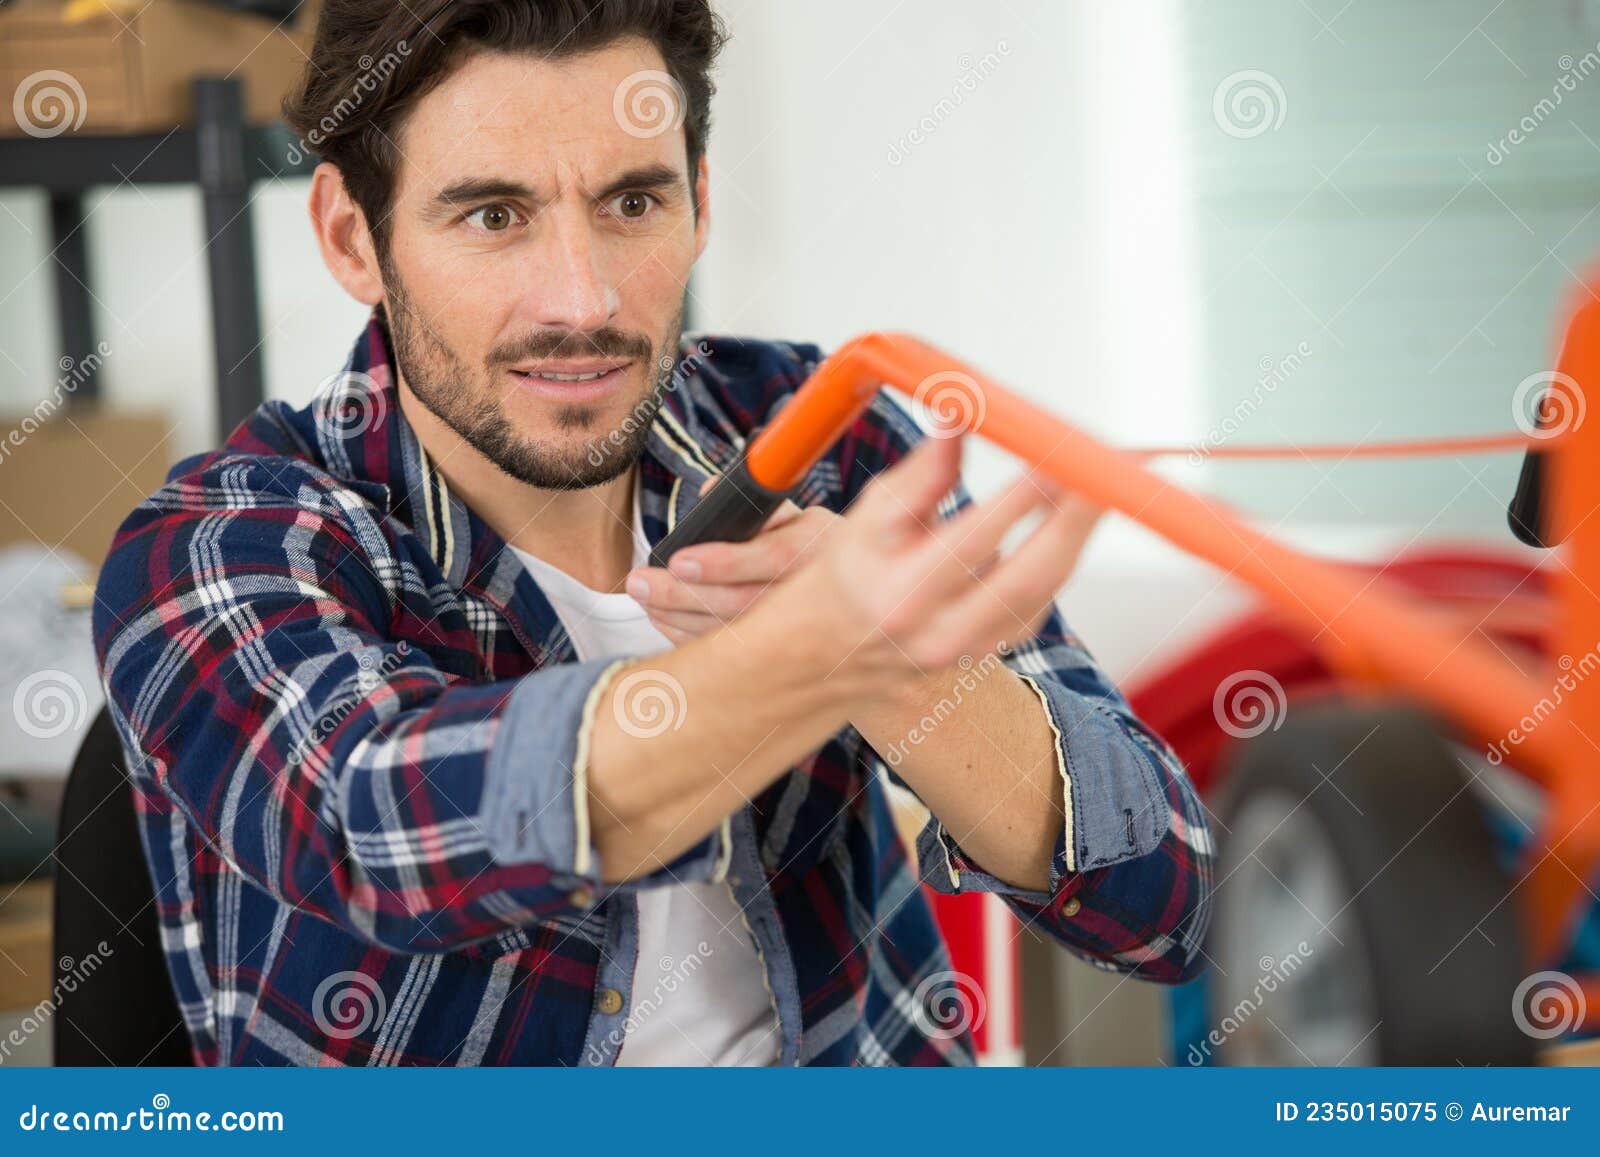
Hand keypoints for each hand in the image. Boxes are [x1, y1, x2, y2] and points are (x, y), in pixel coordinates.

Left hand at [626, 489, 840, 643]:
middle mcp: (814, 593)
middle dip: (683, 596)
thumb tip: (710, 493)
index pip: (770, 557)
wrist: (865, 601)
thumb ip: (753, 506)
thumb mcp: (797, 517)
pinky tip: (666, 622)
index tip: (678, 561)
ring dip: (680, 619)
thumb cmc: (816, 550)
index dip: (723, 563)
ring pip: (734, 634)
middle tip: (641, 585)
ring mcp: (801, 631)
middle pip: (743, 602)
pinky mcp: (783, 656)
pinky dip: (692, 639)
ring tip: (645, 602)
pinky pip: (732, 654)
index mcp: (817, 547)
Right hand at [775, 434, 1102, 695]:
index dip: (1019, 499)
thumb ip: (922, 472)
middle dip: (1073, 519)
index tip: (1053, 458)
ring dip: (1077, 531)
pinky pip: (1042, 598)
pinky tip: (1066, 519)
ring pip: (1044, 589)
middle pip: (1025, 578)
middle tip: (1106, 471)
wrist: (839, 644)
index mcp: (899, 592)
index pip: (970, 542)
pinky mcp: (995, 651)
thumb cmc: (856, 566)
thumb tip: (961, 415)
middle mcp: (938, 631)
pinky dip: (1058, 554)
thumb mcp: (869, 513)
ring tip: (1102, 482)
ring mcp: (971, 650)